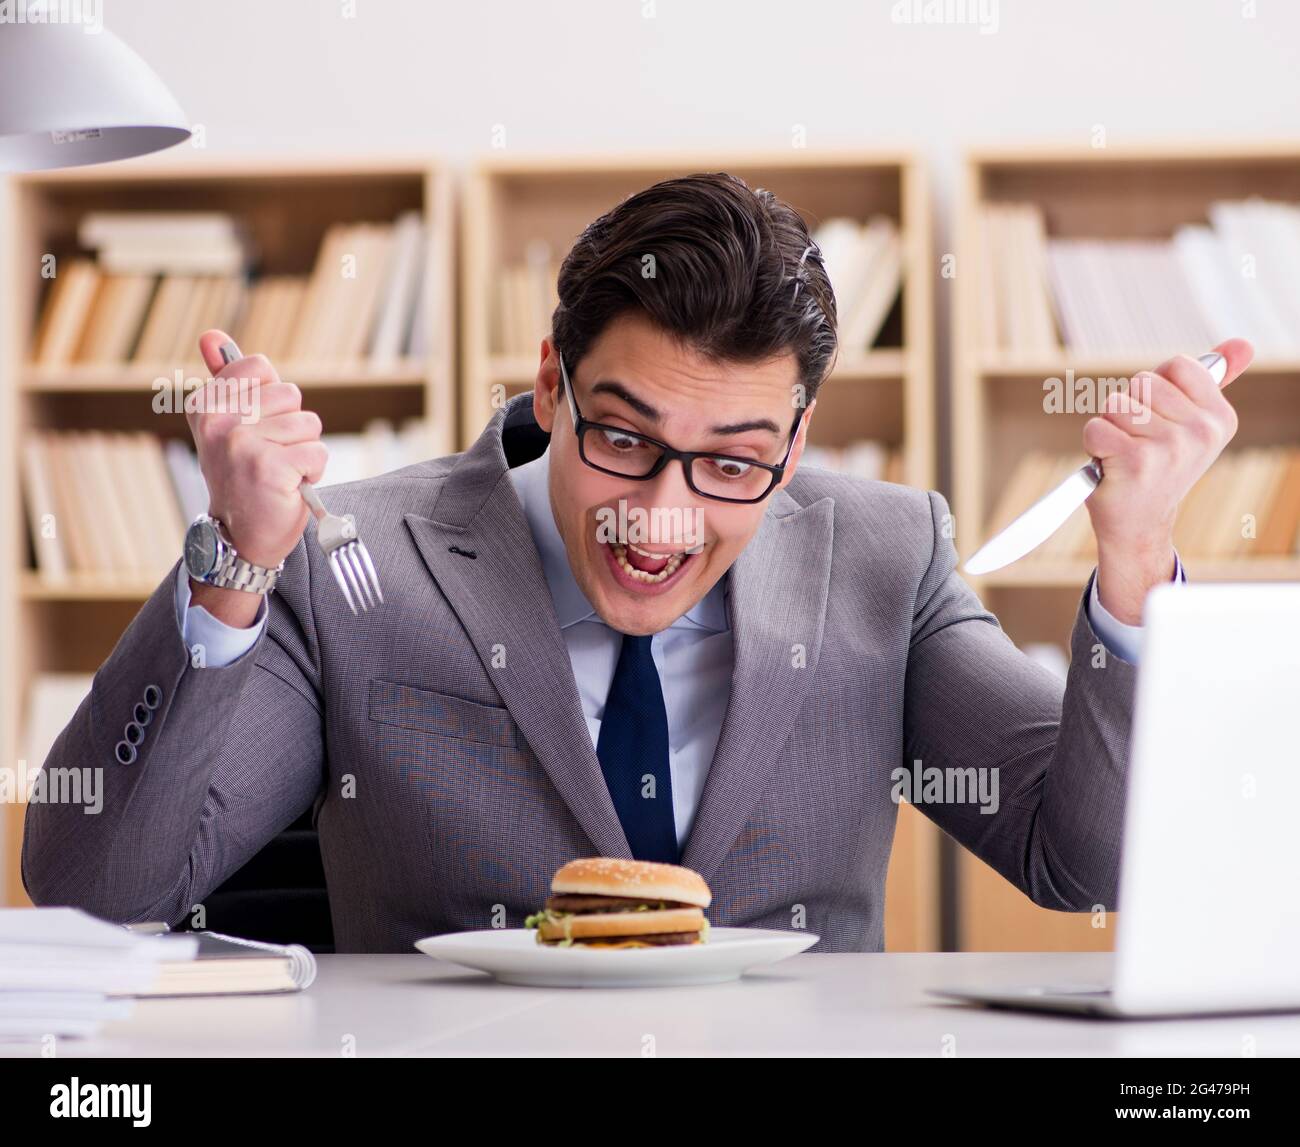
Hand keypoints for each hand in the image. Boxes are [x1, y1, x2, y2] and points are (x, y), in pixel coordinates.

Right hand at [185, 330, 326, 624]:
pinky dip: (312, 472)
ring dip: (304, 452)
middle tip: (269, 457)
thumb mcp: (229, 424)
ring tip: (279, 473)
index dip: (273, 399)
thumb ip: (226, 379)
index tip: (255, 428)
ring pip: (308, 424)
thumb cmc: (243, 477)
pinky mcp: (270, 468)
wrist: (241, 536)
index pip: (261, 367)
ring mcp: (243, 445)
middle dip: (292, 427)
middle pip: (291, 395)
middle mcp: (219, 422)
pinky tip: (289, 487)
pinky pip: (317, 452)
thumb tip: (212, 335)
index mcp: (206, 405)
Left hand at [1084, 338, 1252, 624]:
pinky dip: (1094, 445)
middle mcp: (1202, 432)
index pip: (1176, 365)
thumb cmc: (1159, 467)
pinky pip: (1095, 427)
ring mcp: (1171, 447)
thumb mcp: (1191, 423)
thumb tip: (1242, 344)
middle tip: (1138, 442)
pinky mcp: (1136, 461)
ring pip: (1115, 403)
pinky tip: (1110, 467)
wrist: (1139, 524)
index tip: (1160, 419)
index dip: (1155, 389)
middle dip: (1129, 408)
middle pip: (1142, 381)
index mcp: (1220, 418)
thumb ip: (1212, 381)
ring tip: (1124, 454)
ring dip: (1110, 427)